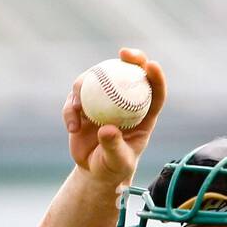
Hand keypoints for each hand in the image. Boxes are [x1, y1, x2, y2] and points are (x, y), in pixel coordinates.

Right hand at [63, 47, 166, 189]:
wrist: (93, 172)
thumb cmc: (113, 168)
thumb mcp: (117, 162)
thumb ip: (114, 147)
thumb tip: (106, 130)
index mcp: (142, 115)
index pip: (154, 92)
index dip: (155, 76)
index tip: (151, 65)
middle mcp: (124, 102)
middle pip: (130, 72)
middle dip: (131, 58)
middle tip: (123, 53)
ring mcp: (103, 100)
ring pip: (97, 78)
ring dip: (86, 86)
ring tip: (78, 110)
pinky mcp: (83, 104)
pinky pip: (74, 98)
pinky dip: (70, 110)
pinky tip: (72, 128)